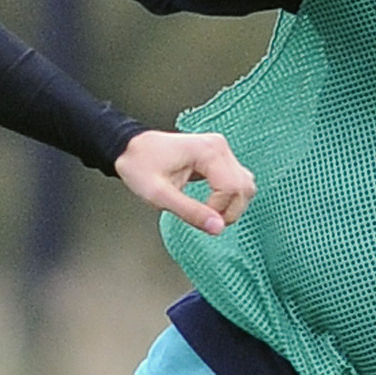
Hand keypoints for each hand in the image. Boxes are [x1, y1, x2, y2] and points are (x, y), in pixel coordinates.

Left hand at [113, 129, 255, 234]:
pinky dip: (229, 197)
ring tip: (208, 213)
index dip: (218, 210)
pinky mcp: (219, 157)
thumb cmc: (140, 166)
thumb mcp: (159, 195)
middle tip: (206, 221)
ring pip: (245, 185)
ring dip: (232, 205)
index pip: (230, 188)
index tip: (200, 219)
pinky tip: (212, 204)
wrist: (130, 149)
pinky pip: (237, 181)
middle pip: (243, 187)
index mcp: (207, 151)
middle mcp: (219, 147)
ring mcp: (221, 151)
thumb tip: (217, 228)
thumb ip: (190, 212)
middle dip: (229, 211)